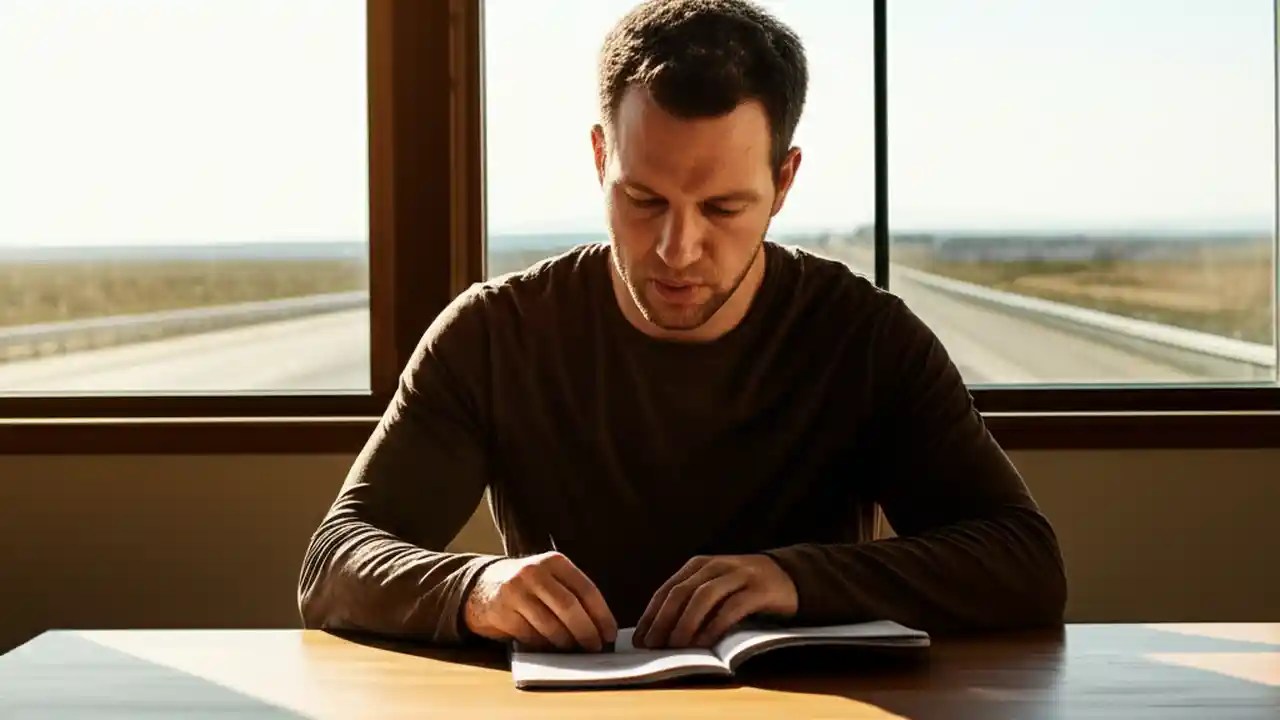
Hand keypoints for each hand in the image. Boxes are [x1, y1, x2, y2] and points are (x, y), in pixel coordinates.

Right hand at [464, 552, 617, 651]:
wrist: (482, 586)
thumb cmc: (528, 586)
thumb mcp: (550, 577)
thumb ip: (573, 593)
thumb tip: (601, 627)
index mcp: (554, 561)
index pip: (586, 589)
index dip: (602, 615)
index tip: (610, 634)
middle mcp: (534, 572)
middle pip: (569, 607)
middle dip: (586, 632)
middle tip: (595, 647)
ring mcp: (516, 592)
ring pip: (551, 625)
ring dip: (567, 643)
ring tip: (575, 649)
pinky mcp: (503, 612)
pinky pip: (532, 637)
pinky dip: (545, 646)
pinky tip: (552, 649)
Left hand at [634, 554, 797, 648]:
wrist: (792, 577)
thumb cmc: (745, 590)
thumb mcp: (716, 588)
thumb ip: (693, 602)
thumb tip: (660, 633)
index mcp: (700, 565)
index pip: (668, 589)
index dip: (651, 615)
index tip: (639, 639)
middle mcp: (717, 566)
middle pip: (682, 592)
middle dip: (663, 620)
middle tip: (653, 646)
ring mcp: (740, 575)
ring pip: (704, 597)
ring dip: (686, 623)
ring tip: (676, 646)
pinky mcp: (760, 590)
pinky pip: (732, 607)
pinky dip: (715, 625)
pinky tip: (705, 643)